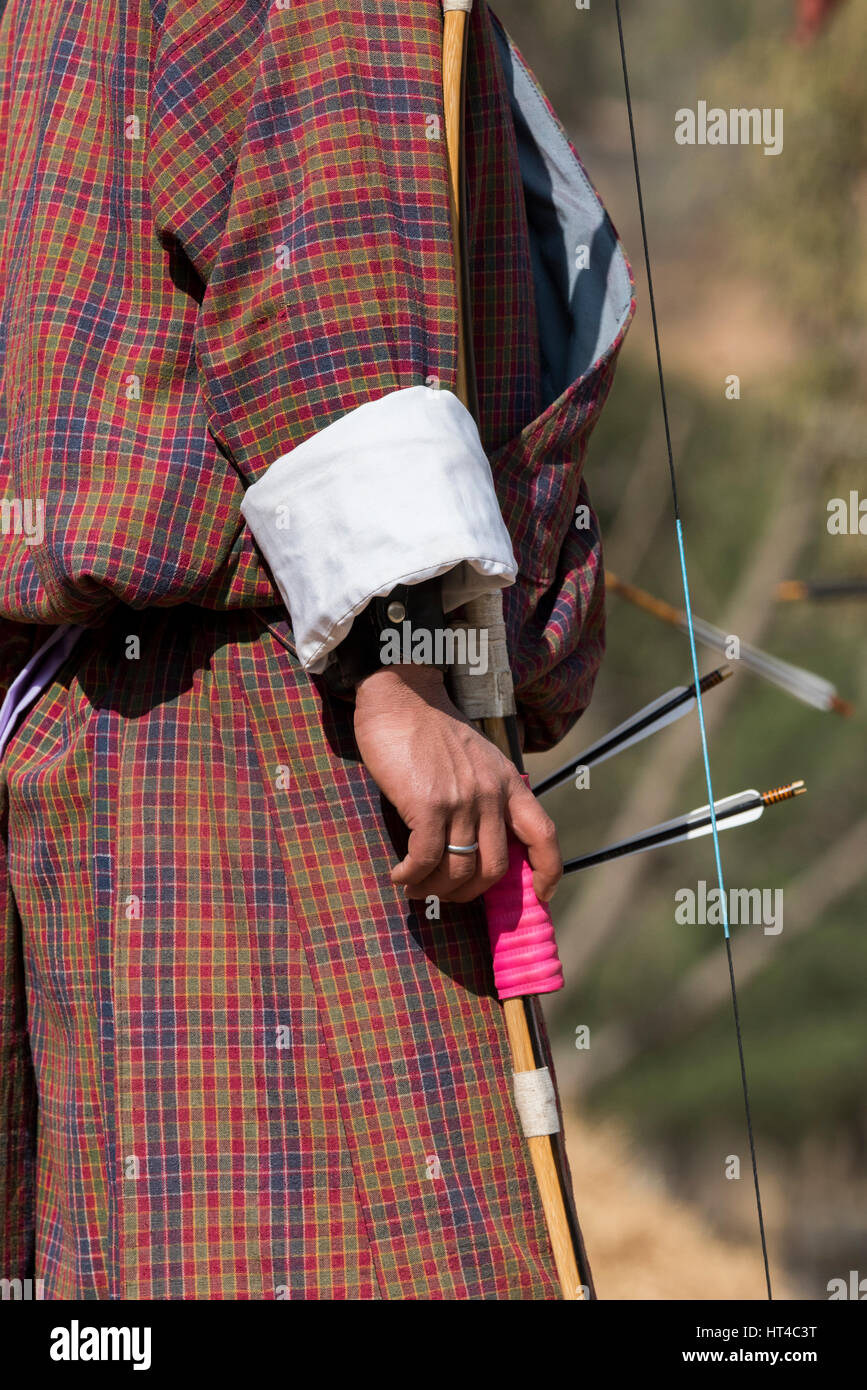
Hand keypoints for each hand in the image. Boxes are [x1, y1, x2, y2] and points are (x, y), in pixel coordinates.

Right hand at [352, 664, 561, 904]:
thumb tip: (478, 840)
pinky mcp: (428, 805)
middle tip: (445, 894)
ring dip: (435, 889)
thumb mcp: (477, 757)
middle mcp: (492, 795)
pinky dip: (411, 876)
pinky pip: (425, 859)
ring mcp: (462, 801)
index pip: (544, 834)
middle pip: (495, 867)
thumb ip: (486, 792)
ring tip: (415, 887)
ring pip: (459, 870)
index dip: (549, 871)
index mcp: (509, 783)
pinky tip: (399, 876)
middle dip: (470, 893)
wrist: (403, 693)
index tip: (543, 895)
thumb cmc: (432, 728)